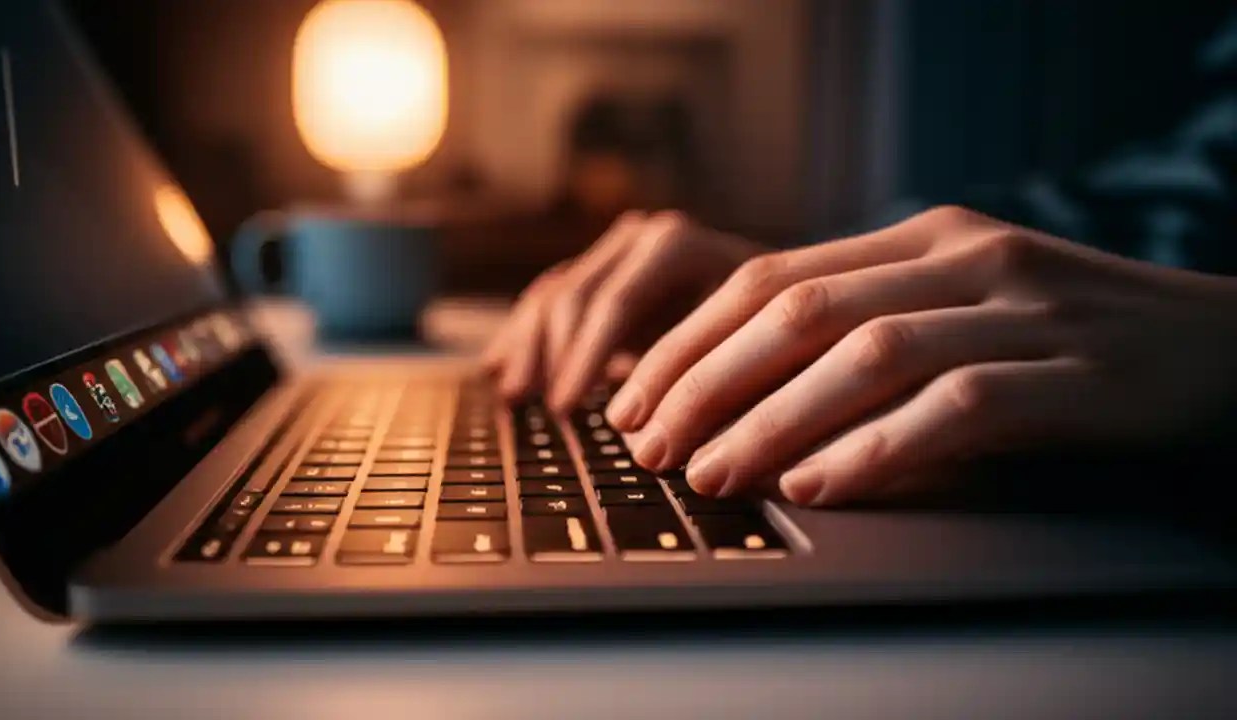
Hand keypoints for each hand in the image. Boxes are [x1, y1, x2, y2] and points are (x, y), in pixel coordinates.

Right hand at [482, 211, 764, 409]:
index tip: (568, 410)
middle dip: (554, 358)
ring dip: (530, 347)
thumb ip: (699, 378)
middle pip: (575, 295)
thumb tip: (647, 429)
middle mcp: (642, 235)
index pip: (614, 302)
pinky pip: (551, 296)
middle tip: (543, 410)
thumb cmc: (778, 333)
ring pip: (555, 293)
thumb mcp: (752, 349)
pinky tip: (502, 370)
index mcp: (676, 245)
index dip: (584, 359)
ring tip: (515, 396)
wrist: (788, 300)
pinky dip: (527, 336)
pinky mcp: (604, 269)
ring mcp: (619, 248)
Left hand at [604, 206, 1236, 505]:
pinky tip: (818, 486)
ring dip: (773, 419)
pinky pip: (957, 406)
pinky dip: (878, 447)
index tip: (633, 401)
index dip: (690, 342)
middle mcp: (963, 256)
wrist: (1223, 348)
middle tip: (651, 446)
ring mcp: (1025, 307)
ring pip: (868, 354)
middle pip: (800, 310)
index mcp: (922, 237)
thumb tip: (739, 394)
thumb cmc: (1066, 343)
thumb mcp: (958, 311)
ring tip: (711, 473)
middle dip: (708, 382)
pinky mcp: (1079, 372)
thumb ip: (866, 329)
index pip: (771, 277)